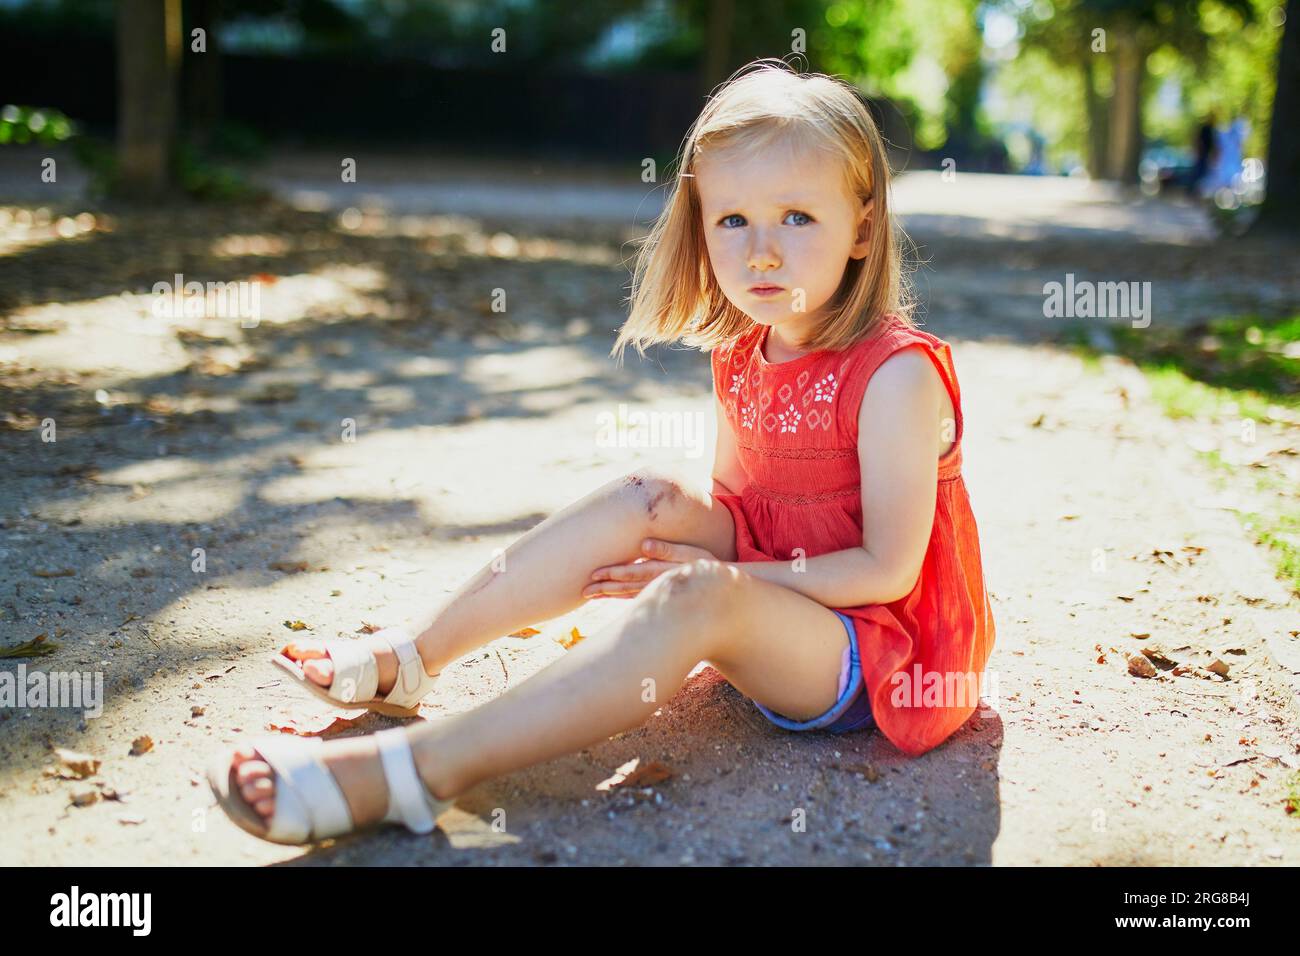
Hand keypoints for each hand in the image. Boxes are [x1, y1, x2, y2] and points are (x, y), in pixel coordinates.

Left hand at [582, 538, 720, 598]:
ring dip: (609, 595)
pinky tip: (612, 596)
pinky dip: (624, 598)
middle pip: (625, 587)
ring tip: (590, 595)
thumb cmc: (708, 564)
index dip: (610, 574)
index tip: (592, 575)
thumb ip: (666, 549)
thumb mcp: (691, 554)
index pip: (629, 573)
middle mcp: (656, 585)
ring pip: (629, 595)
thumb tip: (643, 544)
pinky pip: (639, 598)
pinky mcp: (663, 594)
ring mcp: (659, 592)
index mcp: (660, 572)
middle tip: (583, 591)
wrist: (726, 587)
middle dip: (603, 588)